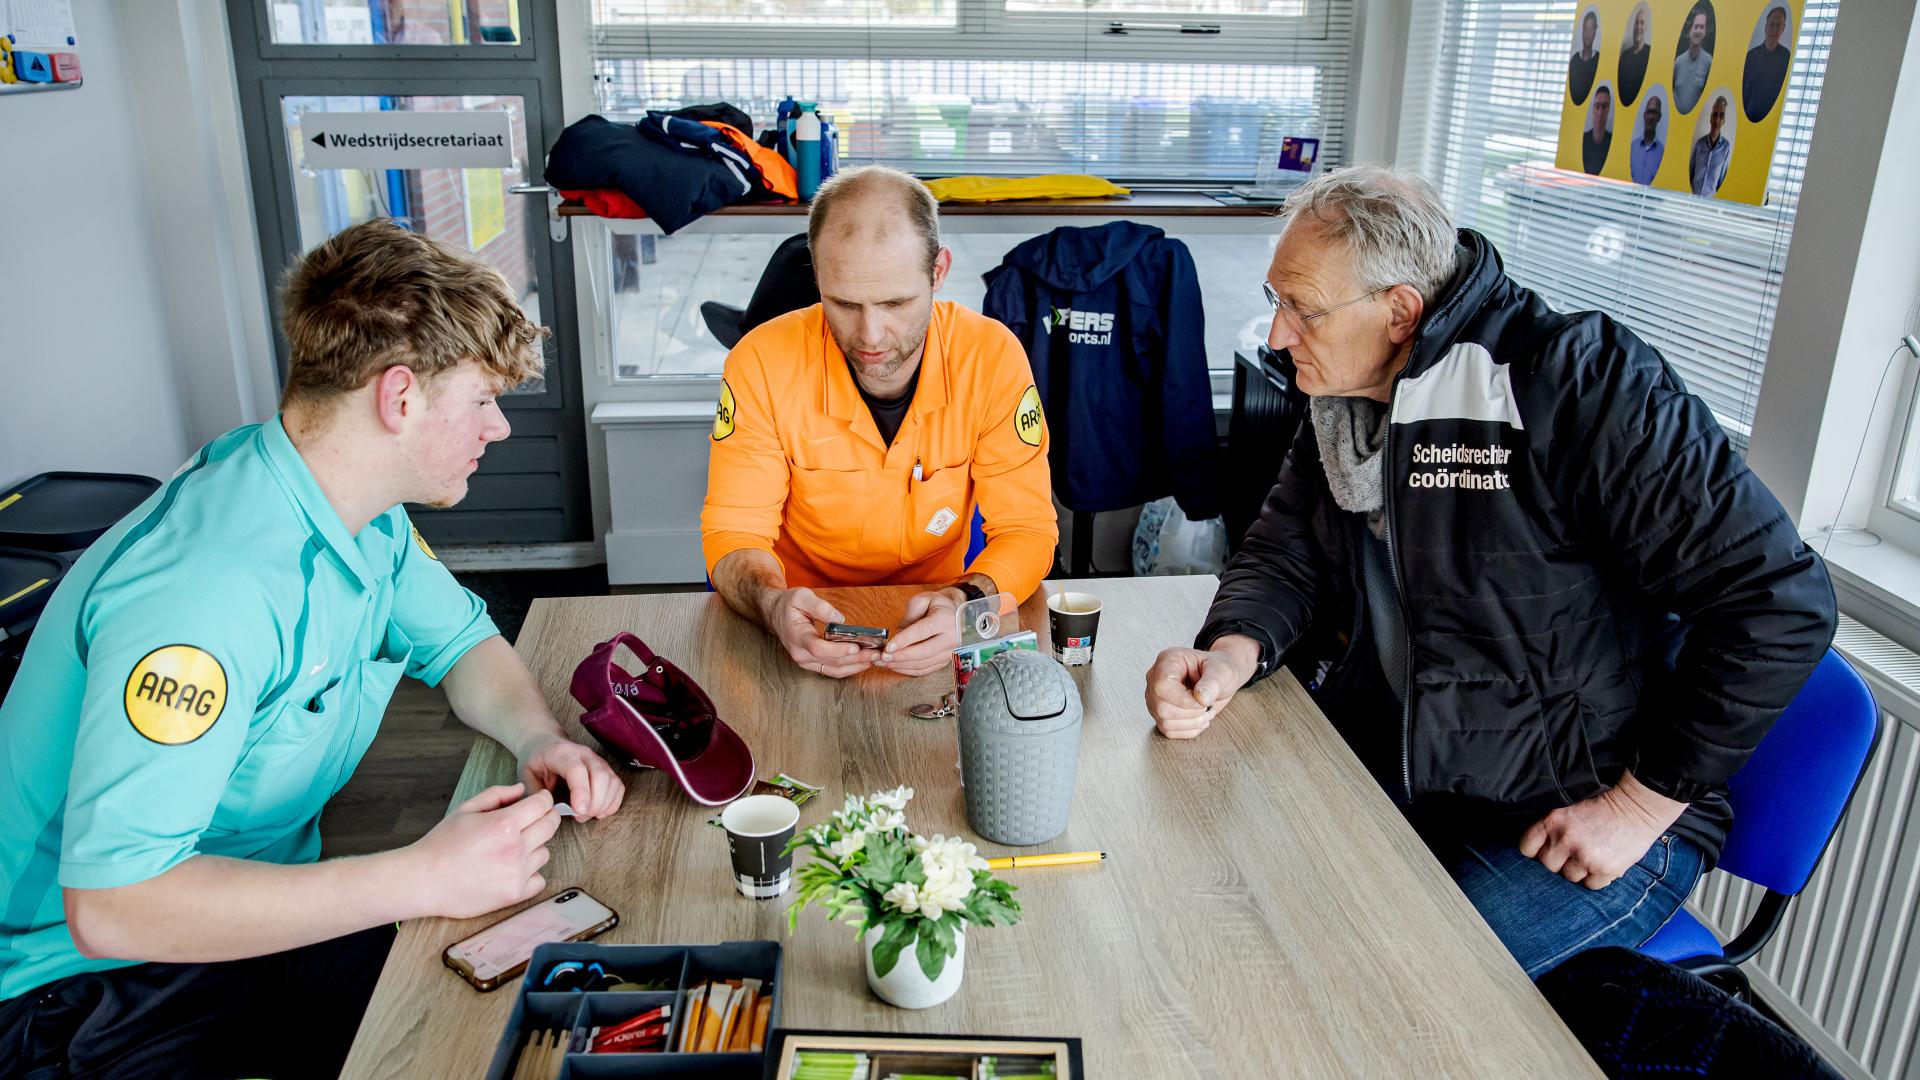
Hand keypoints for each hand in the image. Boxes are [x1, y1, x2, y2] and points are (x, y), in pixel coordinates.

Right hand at [405, 784, 560, 918]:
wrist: (424, 880)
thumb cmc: (442, 844)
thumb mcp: (466, 809)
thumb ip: (497, 795)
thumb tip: (521, 789)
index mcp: (504, 824)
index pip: (543, 804)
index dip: (542, 799)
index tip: (538, 801)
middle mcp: (516, 848)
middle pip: (551, 825)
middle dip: (544, 818)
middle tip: (530, 821)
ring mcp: (517, 873)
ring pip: (545, 852)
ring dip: (534, 848)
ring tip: (510, 850)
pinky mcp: (515, 894)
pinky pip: (539, 879)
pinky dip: (531, 874)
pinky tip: (512, 870)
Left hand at [516, 733, 624, 821]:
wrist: (544, 744)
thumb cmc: (535, 762)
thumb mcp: (525, 775)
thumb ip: (535, 794)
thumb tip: (549, 812)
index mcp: (561, 753)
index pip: (577, 771)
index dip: (581, 791)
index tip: (579, 812)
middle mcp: (584, 754)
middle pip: (601, 776)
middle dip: (594, 802)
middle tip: (579, 817)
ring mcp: (598, 760)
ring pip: (612, 781)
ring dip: (603, 804)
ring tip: (586, 815)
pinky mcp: (606, 769)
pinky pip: (618, 786)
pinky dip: (613, 802)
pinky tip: (599, 812)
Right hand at [761, 586, 873, 677]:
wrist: (776, 614)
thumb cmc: (789, 604)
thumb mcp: (801, 597)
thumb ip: (820, 607)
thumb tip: (839, 619)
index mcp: (797, 636)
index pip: (818, 648)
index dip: (837, 649)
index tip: (855, 646)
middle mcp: (800, 654)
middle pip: (831, 661)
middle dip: (856, 658)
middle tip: (877, 653)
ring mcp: (806, 662)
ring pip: (834, 669)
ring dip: (855, 666)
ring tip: (875, 658)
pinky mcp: (813, 664)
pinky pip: (832, 670)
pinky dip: (849, 668)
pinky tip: (864, 662)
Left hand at [878, 589, 960, 676]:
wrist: (954, 614)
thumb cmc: (937, 605)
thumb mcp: (923, 600)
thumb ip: (909, 616)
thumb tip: (897, 636)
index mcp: (946, 619)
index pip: (923, 631)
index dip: (904, 640)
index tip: (888, 646)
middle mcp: (951, 637)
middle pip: (924, 651)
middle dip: (900, 656)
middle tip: (883, 657)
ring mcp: (950, 652)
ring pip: (923, 663)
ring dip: (902, 665)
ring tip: (884, 662)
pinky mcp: (945, 661)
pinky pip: (925, 670)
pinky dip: (908, 670)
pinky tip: (896, 666)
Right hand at [1144, 638, 1257, 738]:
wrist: (1220, 680)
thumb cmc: (1219, 670)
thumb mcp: (1222, 671)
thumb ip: (1213, 682)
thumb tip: (1201, 698)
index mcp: (1168, 661)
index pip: (1162, 686)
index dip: (1184, 700)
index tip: (1203, 701)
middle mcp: (1156, 678)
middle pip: (1162, 708)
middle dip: (1191, 713)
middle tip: (1206, 705)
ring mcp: (1155, 698)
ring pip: (1165, 722)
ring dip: (1192, 723)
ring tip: (1205, 711)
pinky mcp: (1159, 714)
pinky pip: (1169, 731)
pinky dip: (1189, 730)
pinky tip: (1198, 718)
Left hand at [1518, 771, 1687, 889]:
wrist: (1637, 807)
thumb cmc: (1603, 807)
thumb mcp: (1570, 809)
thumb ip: (1553, 828)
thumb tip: (1538, 853)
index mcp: (1553, 821)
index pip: (1527, 847)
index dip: (1534, 852)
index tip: (1543, 852)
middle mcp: (1566, 839)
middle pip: (1548, 866)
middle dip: (1558, 862)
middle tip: (1572, 854)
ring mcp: (1585, 856)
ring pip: (1569, 877)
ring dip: (1578, 870)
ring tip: (1591, 856)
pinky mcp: (1604, 869)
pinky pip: (1590, 885)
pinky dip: (1595, 877)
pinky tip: (1603, 863)